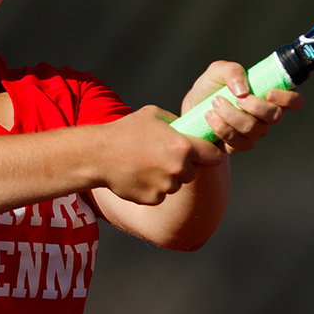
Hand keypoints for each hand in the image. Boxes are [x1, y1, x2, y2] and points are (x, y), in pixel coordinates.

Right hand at [95, 106, 224, 204]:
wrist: (99, 155)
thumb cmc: (125, 131)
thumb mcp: (153, 115)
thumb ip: (175, 122)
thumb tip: (188, 127)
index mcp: (183, 146)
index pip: (214, 156)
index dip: (210, 154)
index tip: (205, 154)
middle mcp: (178, 168)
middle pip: (194, 172)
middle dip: (185, 166)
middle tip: (165, 157)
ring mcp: (166, 186)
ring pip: (176, 184)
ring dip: (168, 178)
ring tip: (147, 165)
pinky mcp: (153, 199)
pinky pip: (161, 195)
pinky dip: (153, 188)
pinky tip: (139, 176)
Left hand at [183, 61, 304, 152]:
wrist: (192, 108)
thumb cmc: (211, 87)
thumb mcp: (218, 71)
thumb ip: (232, 71)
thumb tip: (242, 90)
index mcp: (270, 95)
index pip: (296, 100)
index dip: (289, 99)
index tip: (269, 93)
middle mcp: (267, 116)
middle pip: (275, 116)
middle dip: (254, 106)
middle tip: (235, 97)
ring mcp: (255, 132)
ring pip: (253, 129)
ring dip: (232, 115)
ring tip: (214, 103)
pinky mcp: (239, 145)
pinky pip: (236, 141)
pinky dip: (221, 127)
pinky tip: (209, 116)